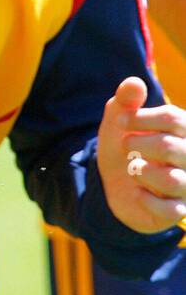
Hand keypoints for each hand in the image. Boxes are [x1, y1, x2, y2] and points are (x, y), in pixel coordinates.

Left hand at [97, 77, 185, 232]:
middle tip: (126, 145)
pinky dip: (147, 200)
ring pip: (173, 180)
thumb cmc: (125, 145)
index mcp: (183, 131)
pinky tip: (137, 192)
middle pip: (170, 147)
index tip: (120, 120)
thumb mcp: (120, 120)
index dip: (141, 118)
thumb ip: (126, 101)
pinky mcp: (178, 210)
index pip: (173, 119)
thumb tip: (133, 83)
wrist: (115, 182)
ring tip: (133, 168)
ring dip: (143, 173)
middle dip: (138, 144)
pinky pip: (170, 210)